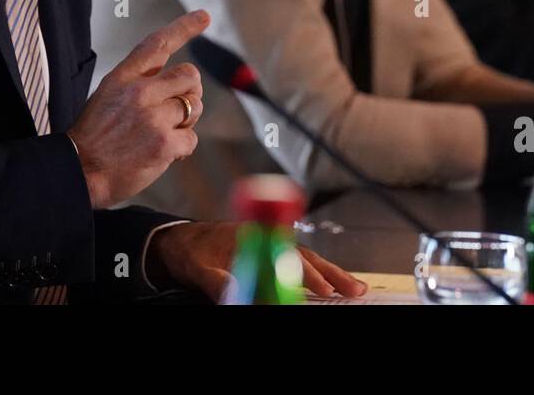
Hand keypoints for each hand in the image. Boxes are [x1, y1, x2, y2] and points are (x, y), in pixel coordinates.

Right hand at [68, 9, 209, 207]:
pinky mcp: (164, 143)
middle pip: (189, 76)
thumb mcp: (107, 96)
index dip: (185, 27)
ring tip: (160, 134)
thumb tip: (175, 81)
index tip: (204, 16)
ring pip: (194, 106)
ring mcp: (153, 117)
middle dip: (189, 93)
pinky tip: (162, 153)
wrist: (79, 173)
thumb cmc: (94, 138)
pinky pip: (192, 138)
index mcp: (123, 77)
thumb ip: (138, 83)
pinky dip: (182, 148)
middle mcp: (140, 92)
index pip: (158, 44)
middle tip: (174, 112)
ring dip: (185, 121)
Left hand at [145, 220, 368, 301]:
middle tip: (356, 289)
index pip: (286, 258)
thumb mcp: (198, 268)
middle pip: (304, 256)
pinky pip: (296, 262)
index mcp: (251, 238)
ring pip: (305, 259)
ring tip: (353, 287)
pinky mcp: (266, 253)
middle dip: (332, 273)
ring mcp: (268, 245)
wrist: (176, 239)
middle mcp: (265, 239)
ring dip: (330, 273)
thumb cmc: (189, 250)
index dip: (305, 275)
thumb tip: (236, 294)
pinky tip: (328, 283)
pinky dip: (314, 272)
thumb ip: (218, 281)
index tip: (324, 290)